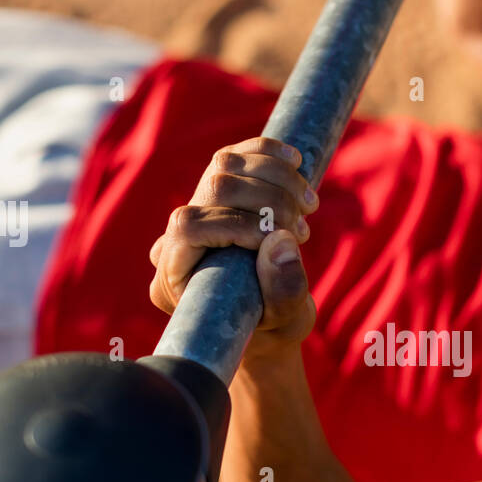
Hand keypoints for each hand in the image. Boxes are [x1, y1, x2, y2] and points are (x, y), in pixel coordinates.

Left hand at [149, 137, 318, 355]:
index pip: (188, 227)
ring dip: (277, 177)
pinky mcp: (216, 193)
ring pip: (225, 164)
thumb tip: (280, 240)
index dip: (238, 224)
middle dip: (269, 202)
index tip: (281, 239)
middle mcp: (175, 241)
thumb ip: (283, 292)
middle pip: (213, 189)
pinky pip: (235, 156)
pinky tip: (297, 163)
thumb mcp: (287, 322)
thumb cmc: (274, 328)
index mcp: (173, 280)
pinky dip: (269, 152)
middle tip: (302, 231)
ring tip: (308, 206)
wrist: (268, 320)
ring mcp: (195, 211)